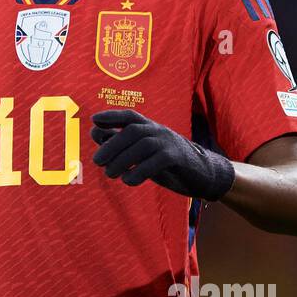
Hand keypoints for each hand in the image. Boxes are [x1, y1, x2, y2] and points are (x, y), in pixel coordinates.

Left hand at [90, 109, 234, 200]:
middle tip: (97, 161)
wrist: (202, 174)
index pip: (130, 116)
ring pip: (143, 145)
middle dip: (112, 145)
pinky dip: (139, 172)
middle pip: (132, 131)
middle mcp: (159, 131)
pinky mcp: (177, 158)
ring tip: (110, 174)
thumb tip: (95, 133)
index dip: (112, 116)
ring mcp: (169, 143)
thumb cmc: (167, 162)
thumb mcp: (143, 152)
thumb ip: (121, 143)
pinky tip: (128, 180)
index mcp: (150, 127)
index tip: (94, 120)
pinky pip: (156, 162)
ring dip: (122, 160)